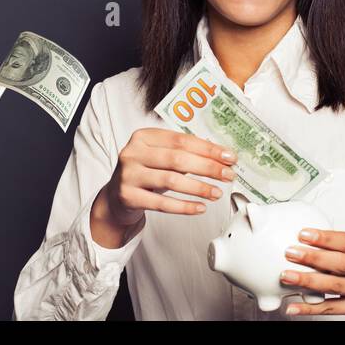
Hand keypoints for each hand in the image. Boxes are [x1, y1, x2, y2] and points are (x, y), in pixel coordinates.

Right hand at [90, 129, 236, 246]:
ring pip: (171, 180)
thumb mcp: (160, 157)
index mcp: (143, 136)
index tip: (229, 157)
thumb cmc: (145, 173)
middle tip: (228, 175)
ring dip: (199, 187)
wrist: (115, 198)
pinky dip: (184, 206)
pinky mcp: (128, 196)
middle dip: (208, 167)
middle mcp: (133, 152)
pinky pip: (161, 203)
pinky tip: (200, 207)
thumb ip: (184, 153)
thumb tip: (220, 156)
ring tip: (217, 193)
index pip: (182, 140)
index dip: (208, 149)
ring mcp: (129, 175)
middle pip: (178, 158)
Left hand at [279, 229, 344, 319]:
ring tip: (287, 276)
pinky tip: (294, 306)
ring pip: (334, 285)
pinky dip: (310, 307)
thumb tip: (300, 242)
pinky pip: (330, 308)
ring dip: (308, 280)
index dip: (324, 238)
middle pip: (341, 263)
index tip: (302, 235)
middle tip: (291, 253)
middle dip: (313, 258)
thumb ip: (335, 245)